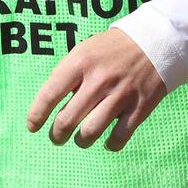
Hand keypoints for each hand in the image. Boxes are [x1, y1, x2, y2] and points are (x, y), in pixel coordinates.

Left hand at [26, 28, 168, 151]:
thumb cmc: (112, 49)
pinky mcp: (139, 108)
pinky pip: (118, 138)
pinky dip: (110, 144)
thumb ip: (68, 74)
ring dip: (81, 141)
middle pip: (67, 120)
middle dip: (57, 134)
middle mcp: (98, 80)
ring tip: (80, 139)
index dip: (37, 114)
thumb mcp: (85, 50)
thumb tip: (53, 103)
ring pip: (90, 133)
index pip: (50, 93)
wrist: (155, 42)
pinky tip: (107, 141)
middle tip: (57, 137)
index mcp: (81, 62)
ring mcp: (120, 95)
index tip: (32, 126)